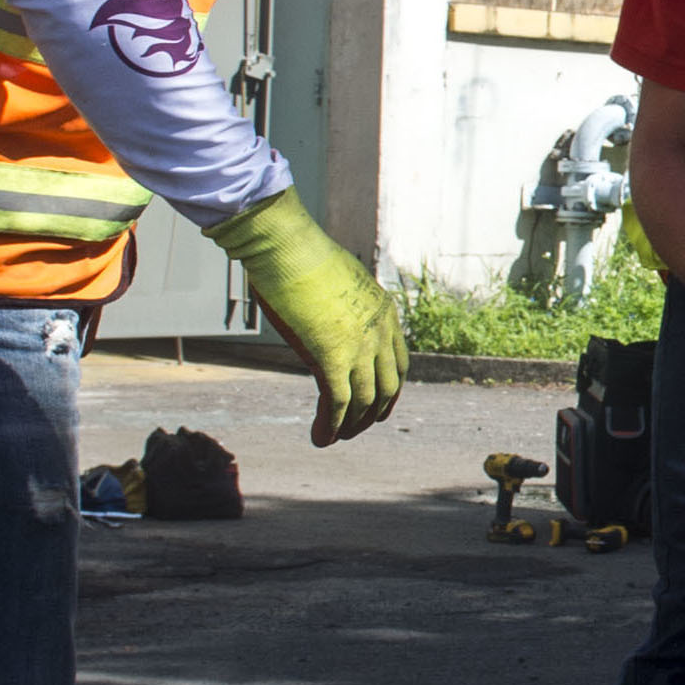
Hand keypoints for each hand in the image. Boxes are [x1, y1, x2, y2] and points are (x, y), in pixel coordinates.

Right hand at [203, 190, 408, 443]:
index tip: (380, 408)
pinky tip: (320, 438)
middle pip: (387, 387)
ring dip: (350, 426)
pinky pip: (337, 403)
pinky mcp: (331, 355)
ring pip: (364, 401)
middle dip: (373, 414)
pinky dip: (331, 426)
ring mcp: (358, 345)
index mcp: (384, 311)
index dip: (392, 391)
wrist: (286, 245)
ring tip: (335, 439)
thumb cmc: (301, 257)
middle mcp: (379, 330)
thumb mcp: (336, 282)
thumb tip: (329, 320)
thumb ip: (342, 307)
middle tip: (355, 430)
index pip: (398, 362)